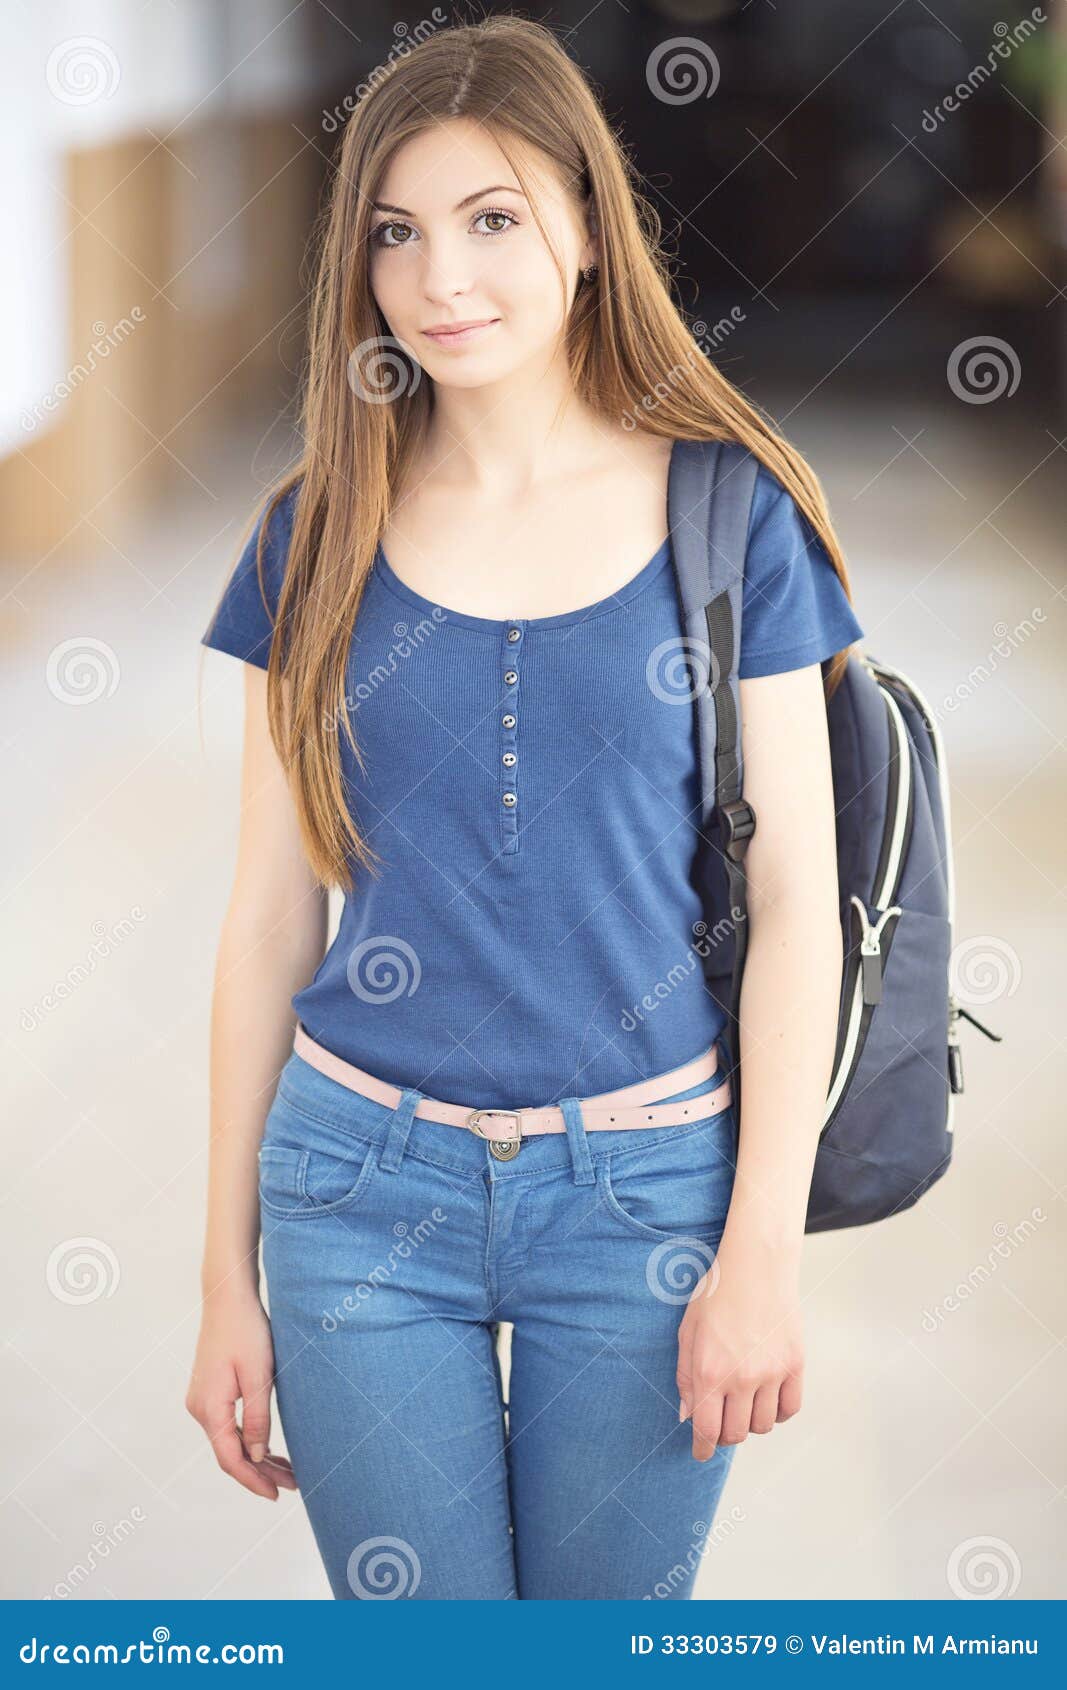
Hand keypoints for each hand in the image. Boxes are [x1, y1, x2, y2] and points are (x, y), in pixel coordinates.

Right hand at [186, 1289, 298, 1499]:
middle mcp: (200, 1408)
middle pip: (230, 1452)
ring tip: (288, 1470)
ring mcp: (203, 1399)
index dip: (253, 1480)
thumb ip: (257, 1418)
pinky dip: (248, 1438)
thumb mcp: (258, 1375)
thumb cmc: (246, 1331)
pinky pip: (228, 1425)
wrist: (228, 1298)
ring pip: (230, 1440)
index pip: (230, 1458)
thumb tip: (258, 1456)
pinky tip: (268, 1446)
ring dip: (256, 1456)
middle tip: (293, 1484)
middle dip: (260, 1472)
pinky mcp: (210, 1390)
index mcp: (210, 1408)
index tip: (276, 1494)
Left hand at [676, 1233, 803, 1460]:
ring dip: (751, 1422)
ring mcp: (771, 1373)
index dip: (702, 1449)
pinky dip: (778, 1413)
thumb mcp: (688, 1332)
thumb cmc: (717, 1294)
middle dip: (724, 1435)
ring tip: (743, 1405)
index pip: (707, 1430)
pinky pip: (790, 1409)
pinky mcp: (795, 1365)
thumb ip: (685, 1377)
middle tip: (721, 1423)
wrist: (756, 1266)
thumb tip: (688, 1416)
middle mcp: (742, 1378)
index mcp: (710, 1372)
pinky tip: (767, 1400)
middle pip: (736, 1433)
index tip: (701, 1453)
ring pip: (763, 1425)